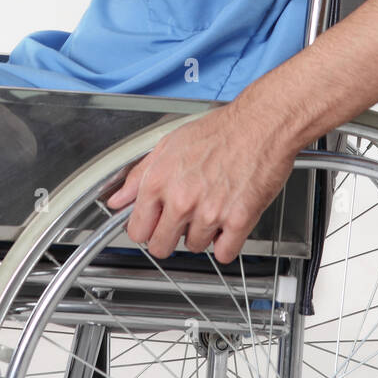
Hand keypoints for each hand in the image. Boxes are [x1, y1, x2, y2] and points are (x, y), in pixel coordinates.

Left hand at [104, 105, 297, 264]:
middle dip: (170, 237)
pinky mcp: (238, 220)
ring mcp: (210, 212)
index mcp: (159, 181)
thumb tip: (117, 200)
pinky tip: (228, 222)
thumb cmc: (219, 130)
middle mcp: (181, 199)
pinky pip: (224, 253)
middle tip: (184, 219)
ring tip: (213, 206)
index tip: (155, 224)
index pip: (137, 230)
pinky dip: (227, 243)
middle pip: (162, 247)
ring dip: (203, 234)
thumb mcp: (169, 144)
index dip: (146, 229)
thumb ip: (138, 175)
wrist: (260, 124)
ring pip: (195, 248)